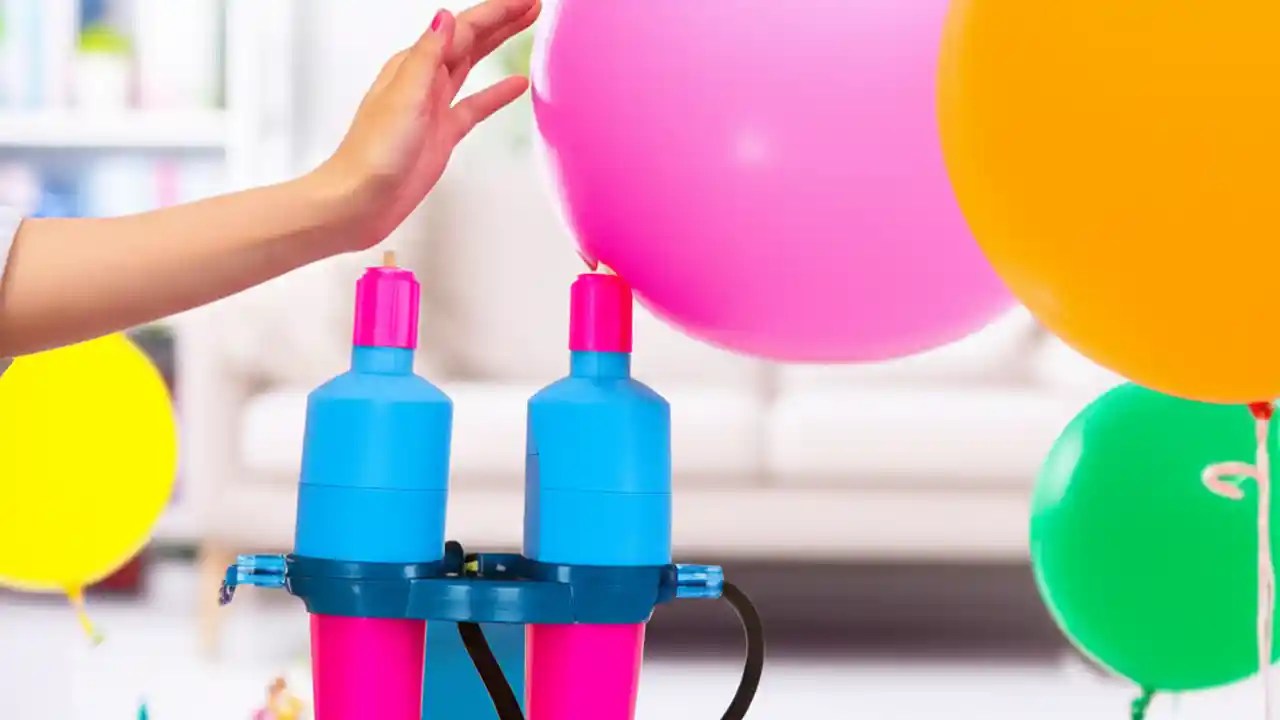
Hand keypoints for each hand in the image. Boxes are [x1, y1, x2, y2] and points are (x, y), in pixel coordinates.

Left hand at [312, 0, 541, 249]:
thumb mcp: (404, 98)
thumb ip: (427, 57)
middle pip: (470, 40)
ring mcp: (434, 107)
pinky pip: (475, 106)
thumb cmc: (374, 154)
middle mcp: (424, 80)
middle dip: (502, 20)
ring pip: (474, 65)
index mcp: (413, 66)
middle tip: (534, 6)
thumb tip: (445, 17)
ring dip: (499, 45)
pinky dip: (497, 94)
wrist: (360, 202)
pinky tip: (517, 85)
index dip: (496, 11)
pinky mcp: (442, 135)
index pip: (462, 28)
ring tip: (527, 27)